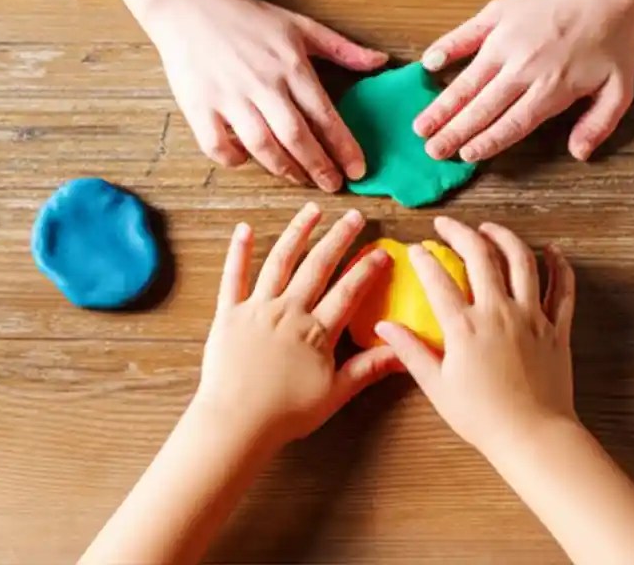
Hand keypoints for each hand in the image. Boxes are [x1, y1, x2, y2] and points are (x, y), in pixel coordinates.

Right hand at [150, 0, 388, 191]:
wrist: (189, 5)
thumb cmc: (247, 17)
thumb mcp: (300, 26)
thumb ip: (342, 48)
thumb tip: (381, 62)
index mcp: (291, 66)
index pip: (325, 115)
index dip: (344, 147)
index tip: (358, 169)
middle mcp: (263, 83)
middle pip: (297, 136)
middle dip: (319, 166)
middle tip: (332, 185)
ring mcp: (229, 97)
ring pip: (262, 145)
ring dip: (284, 168)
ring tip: (299, 178)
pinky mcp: (199, 106)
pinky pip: (218, 146)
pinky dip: (234, 159)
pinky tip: (247, 159)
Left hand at [193, 204, 400, 445]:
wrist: (236, 422)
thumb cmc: (286, 413)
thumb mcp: (335, 393)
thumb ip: (369, 368)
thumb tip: (404, 354)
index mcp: (317, 331)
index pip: (348, 291)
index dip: (367, 270)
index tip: (383, 251)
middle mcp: (289, 311)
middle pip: (318, 266)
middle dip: (338, 238)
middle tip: (354, 217)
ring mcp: (258, 309)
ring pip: (280, 261)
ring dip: (297, 232)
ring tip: (312, 210)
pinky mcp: (229, 314)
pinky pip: (233, 277)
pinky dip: (238, 252)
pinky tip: (243, 229)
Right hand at [375, 216, 577, 456]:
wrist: (532, 436)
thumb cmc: (481, 417)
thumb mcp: (437, 386)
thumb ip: (410, 351)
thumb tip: (384, 327)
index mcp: (465, 327)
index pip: (438, 280)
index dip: (423, 260)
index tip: (415, 250)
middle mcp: (499, 312)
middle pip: (480, 256)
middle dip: (460, 233)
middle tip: (446, 226)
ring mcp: (531, 316)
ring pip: (522, 261)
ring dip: (505, 237)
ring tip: (490, 228)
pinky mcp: (557, 328)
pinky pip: (562, 289)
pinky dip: (560, 266)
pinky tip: (553, 251)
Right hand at [414, 0, 633, 162]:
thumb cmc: (609, 46)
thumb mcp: (619, 91)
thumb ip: (599, 125)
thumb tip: (578, 153)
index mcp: (552, 87)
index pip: (512, 123)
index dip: (487, 141)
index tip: (465, 156)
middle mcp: (524, 66)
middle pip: (483, 107)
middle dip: (454, 132)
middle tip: (431, 150)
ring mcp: (507, 40)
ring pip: (469, 79)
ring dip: (442, 104)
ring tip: (420, 125)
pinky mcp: (497, 15)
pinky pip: (465, 34)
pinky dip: (446, 48)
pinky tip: (427, 65)